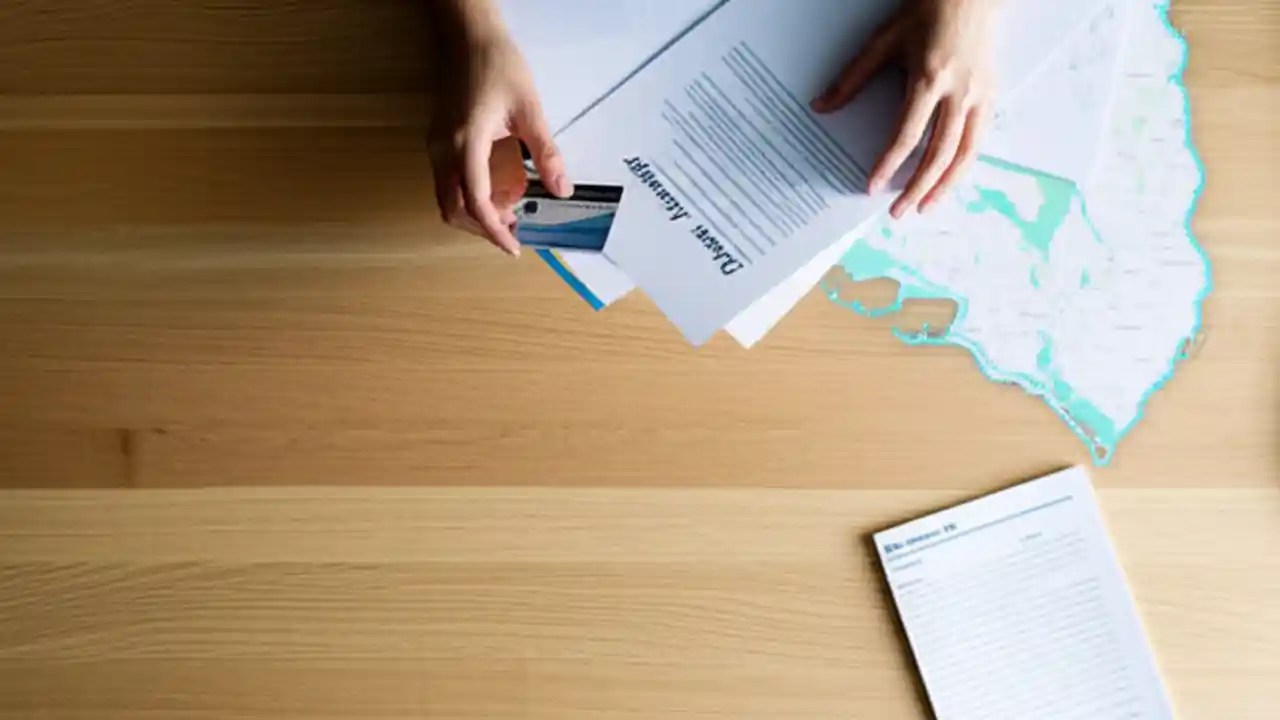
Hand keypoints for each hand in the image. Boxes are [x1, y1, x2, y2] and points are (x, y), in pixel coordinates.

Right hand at [429, 29, 572, 255]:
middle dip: (481, 227)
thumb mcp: (530, 109)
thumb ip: (545, 153)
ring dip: (474, 212)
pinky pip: (446, 181)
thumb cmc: (498, 65)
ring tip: (508, 210)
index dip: (493, 230)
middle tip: (513, 231)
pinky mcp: (437, 141)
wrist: (467, 37)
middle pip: (453, 209)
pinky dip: (468, 195)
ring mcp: (436, 146)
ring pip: (446, 198)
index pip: (475, 202)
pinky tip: (496, 186)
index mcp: (466, 143)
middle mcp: (443, 150)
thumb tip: (561, 189)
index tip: (512, 246)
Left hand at [812, 0, 1001, 217]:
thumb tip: (822, 106)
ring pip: (965, 153)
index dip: (889, 162)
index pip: (907, 133)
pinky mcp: (993, 96)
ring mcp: (980, 95)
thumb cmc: (927, 12)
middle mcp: (959, 91)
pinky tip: (948, 182)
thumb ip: (852, 78)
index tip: (872, 185)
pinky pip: (979, 140)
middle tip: (898, 212)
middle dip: (917, 186)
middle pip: (939, 152)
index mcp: (930, 77)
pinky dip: (963, 166)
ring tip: (925, 206)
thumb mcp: (883, 41)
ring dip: (945, 186)